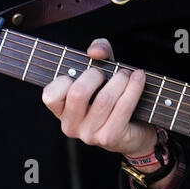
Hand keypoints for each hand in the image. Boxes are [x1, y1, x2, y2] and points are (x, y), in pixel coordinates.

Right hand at [41, 37, 155, 155]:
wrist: (136, 127)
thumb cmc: (112, 93)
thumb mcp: (103, 68)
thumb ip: (98, 51)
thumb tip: (95, 52)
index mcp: (61, 110)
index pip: (50, 95)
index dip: (64, 79)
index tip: (80, 73)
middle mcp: (71, 126)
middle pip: (78, 93)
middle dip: (96, 75)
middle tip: (106, 73)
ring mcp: (90, 135)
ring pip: (104, 99)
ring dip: (120, 79)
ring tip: (127, 74)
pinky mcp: (110, 137)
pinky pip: (123, 107)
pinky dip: (133, 88)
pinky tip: (139, 77)